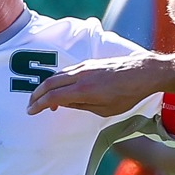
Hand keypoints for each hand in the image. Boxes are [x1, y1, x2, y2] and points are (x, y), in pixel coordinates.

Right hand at [27, 55, 163, 116]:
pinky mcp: (89, 63)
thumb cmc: (128, 94)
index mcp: (83, 90)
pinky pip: (67, 72)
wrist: (144, 72)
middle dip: (36, 95)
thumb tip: (64, 103)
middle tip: (31, 106)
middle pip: (49, 83)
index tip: (31, 112)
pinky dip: (57, 81)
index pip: (52, 97)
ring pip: (57, 76)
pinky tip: (60, 89)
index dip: (38, 105)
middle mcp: (80, 75)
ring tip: (43, 99)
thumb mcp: (105, 110)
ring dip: (46, 87)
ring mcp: (84, 67)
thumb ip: (82, 106)